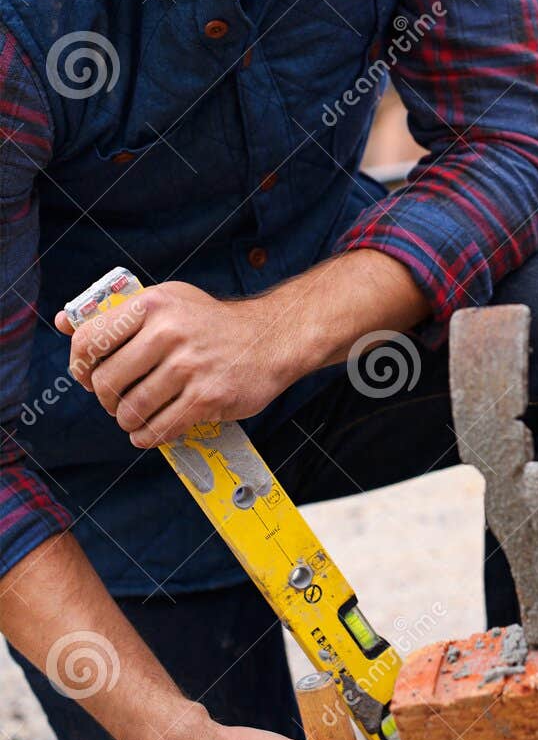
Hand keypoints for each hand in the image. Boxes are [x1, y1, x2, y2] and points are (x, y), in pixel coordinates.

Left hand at [55, 282, 296, 447]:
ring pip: (130, 409)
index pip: (91, 340)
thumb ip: (119, 313)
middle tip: (116, 401)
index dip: (80, 366)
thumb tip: (64, 322)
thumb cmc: (212, 323)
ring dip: (127, 420)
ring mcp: (189, 366)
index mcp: (154, 304)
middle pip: (106, 382)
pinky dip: (146, 437)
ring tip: (135, 416)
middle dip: (105, 400)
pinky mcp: (207, 397)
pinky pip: (159, 429)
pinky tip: (149, 432)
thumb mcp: (168, 302)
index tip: (87, 376)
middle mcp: (169, 331)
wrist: (272, 338)